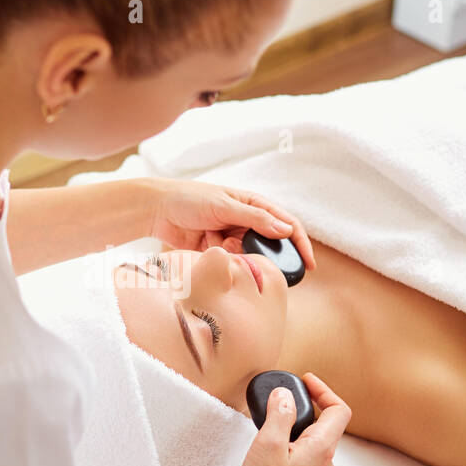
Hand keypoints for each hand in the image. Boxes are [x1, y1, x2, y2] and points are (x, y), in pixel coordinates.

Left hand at [145, 178, 316, 271]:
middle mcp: (246, 220)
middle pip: (269, 244)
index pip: (286, 224)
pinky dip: (222, 258)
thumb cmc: (190, 199)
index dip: (300, 244)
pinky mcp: (218, 249)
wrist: (157, 210)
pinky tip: (206, 243)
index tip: (308, 265)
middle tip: (253, 260)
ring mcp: (232, 236)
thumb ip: (255, 219)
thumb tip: (286, 229)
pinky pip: (230, 261)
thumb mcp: (225, 206)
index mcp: (254, 204)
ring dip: (237, 255)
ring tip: (216, 240)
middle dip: (264, 255)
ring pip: (248, 255)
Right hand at [228, 373, 350, 465]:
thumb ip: (279, 414)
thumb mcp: (267, 444)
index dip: (324, 390)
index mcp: (322, 449)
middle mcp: (325, 465)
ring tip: (270, 427)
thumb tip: (286, 394)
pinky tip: (268, 455)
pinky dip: (290, 448)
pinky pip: (303, 460)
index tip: (305, 381)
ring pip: (313, 444)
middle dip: (306, 408)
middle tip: (281, 400)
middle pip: (326, 426)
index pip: (339, 410)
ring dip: (296, 429)